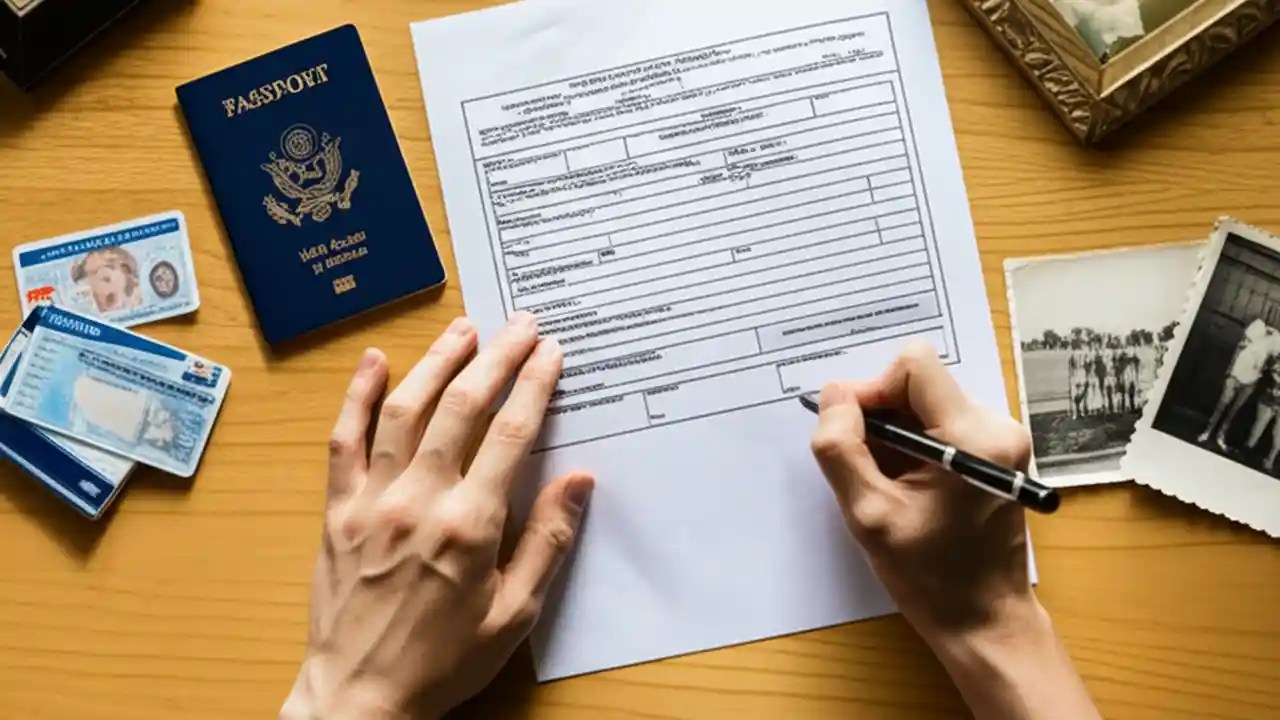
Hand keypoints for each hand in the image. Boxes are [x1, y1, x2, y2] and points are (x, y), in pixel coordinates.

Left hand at [281, 314, 593, 719]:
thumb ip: (548, 541)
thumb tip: (580, 480)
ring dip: (436, 362)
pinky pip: (343, 441)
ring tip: (464, 329)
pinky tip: (374, 362)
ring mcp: (371, 501)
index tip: (550, 353)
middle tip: (519, 323)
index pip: (510, 434)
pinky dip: (357, 397)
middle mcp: (419, 501)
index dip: (534, 385)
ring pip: (404, 411)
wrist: (359, 699)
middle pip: (462, 408)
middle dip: (496, 358)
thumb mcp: (514, 615)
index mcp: (469, 527)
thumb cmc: (444, 663)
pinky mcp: (336, 511)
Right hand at [810, 343, 1098, 718]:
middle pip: (921, 382)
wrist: (985, 620)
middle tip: (863, 462)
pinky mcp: (998, 452)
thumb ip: (842, 449)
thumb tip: (833, 397)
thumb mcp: (869, 515)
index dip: (871, 389)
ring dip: (895, 431)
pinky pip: (942, 422)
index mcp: (974, 438)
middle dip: (881, 414)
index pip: (914, 365)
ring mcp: (1002, 439)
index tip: (850, 429)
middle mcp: (998, 427)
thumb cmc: (931, 576)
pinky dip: (914, 443)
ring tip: (886, 480)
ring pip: (928, 402)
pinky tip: (906, 483)